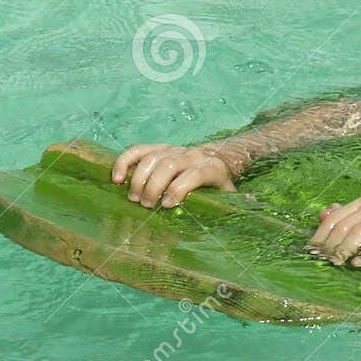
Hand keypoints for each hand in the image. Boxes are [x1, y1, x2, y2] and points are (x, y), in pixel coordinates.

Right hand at [111, 143, 239, 207]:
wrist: (216, 157)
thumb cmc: (218, 183)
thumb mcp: (228, 195)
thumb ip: (231, 205)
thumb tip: (245, 212)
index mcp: (210, 168)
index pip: (194, 174)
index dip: (180, 188)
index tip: (168, 205)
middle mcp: (190, 155)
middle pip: (169, 165)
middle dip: (155, 186)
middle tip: (147, 205)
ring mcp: (173, 149)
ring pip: (152, 158)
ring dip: (139, 179)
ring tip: (135, 198)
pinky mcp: (158, 148)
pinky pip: (138, 150)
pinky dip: (124, 162)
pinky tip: (116, 178)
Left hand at [307, 197, 360, 266]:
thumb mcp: (360, 229)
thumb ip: (341, 221)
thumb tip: (322, 214)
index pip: (335, 218)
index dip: (321, 235)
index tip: (313, 251)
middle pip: (346, 225)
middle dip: (332, 244)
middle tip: (326, 260)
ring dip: (347, 249)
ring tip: (339, 262)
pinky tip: (359, 263)